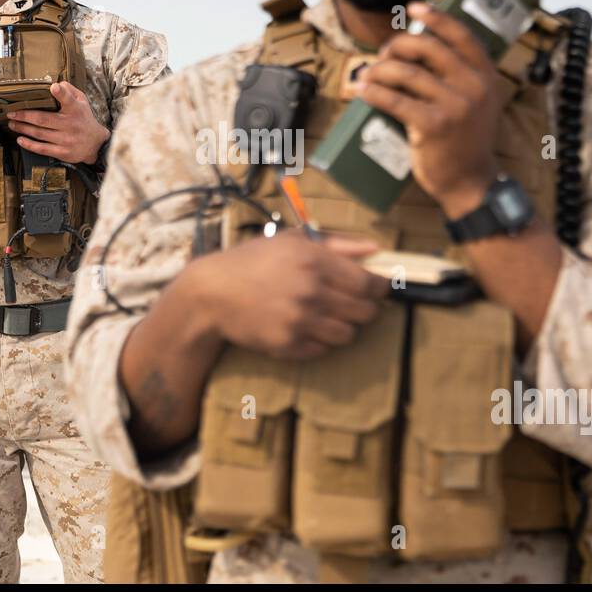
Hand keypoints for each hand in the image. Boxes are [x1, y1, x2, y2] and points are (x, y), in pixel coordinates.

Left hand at [6, 81, 109, 163]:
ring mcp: (66, 140)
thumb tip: (55, 83)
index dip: (61, 93)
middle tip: (11, 113)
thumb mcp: (82, 102)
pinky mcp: (62, 152)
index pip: (69, 100)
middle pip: (43, 119)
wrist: (95, 144)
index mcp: (76, 110)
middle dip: (24, 115)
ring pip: (39, 133)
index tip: (53, 87)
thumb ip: (70, 91)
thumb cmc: (84, 119)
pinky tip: (20, 139)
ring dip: (23, 128)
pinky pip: (42, 148)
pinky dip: (29, 144)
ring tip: (12, 124)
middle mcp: (70, 125)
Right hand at [186, 229, 387, 359]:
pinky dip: (319, 341)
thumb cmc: (254, 261)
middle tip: (350, 304)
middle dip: (363, 309)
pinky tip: (304, 327)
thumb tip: (375, 248)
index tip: (377, 289)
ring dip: (342, 327)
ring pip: (348, 335)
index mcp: (315, 261)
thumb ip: (338, 244)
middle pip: (365, 313)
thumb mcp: (293, 241)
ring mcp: (299, 321)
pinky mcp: (287, 345)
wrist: (212, 292)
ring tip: (325, 316)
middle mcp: (311, 292)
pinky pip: (322, 350)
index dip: (380, 289)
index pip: (369, 284)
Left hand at [357, 1, 501, 216]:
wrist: (469, 181)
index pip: (461, 35)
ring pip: (406, 73)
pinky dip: (374, 92)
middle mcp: (474, 86)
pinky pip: (395, 99)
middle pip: (427, 47)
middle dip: (397, 46)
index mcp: (486, 75)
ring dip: (379, 70)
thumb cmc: (465, 139)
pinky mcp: (433, 125)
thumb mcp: (478, 102)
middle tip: (383, 55)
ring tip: (368, 75)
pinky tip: (364, 91)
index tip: (414, 6)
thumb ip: (460, 75)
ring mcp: (455, 106)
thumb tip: (418, 46)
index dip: (436, 17)